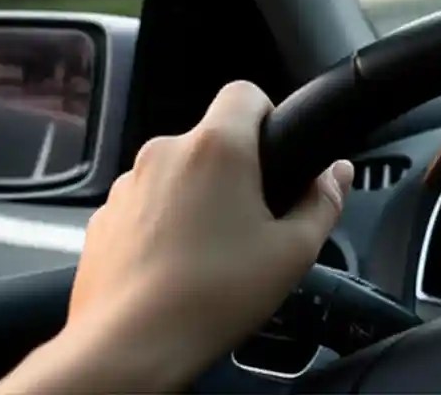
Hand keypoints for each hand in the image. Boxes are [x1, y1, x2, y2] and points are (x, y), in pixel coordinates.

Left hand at [0, 81, 352, 393]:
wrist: (130, 347)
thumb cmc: (212, 298)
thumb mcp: (294, 252)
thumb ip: (324, 201)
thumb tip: (338, 174)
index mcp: (218, 148)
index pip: (245, 93)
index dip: (268, 115)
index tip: (278, 153)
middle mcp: (165, 153)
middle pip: (212, 139)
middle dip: (237, 170)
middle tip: (257, 220)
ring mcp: (127, 185)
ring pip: (177, 173)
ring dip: (197, 198)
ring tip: (215, 252)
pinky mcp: (102, 219)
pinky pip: (146, 205)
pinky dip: (163, 225)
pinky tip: (179, 266)